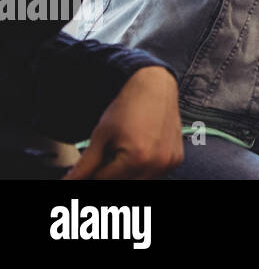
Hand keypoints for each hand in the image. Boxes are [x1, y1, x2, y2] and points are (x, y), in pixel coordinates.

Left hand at [65, 66, 183, 179]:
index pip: (105, 180)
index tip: (92, 164)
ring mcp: (169, 162)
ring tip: (124, 151)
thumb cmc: (130, 106)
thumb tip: (70, 180)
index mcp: (137, 158)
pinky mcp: (176, 159)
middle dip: (111, 173)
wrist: (156, 87)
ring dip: (127, 173)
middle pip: (123, 183)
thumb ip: (86, 163)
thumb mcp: (102, 135)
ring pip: (139, 181)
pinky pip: (155, 174)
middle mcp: (157, 163)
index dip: (94, 172)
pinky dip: (144, 168)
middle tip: (108, 155)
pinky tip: (139, 151)